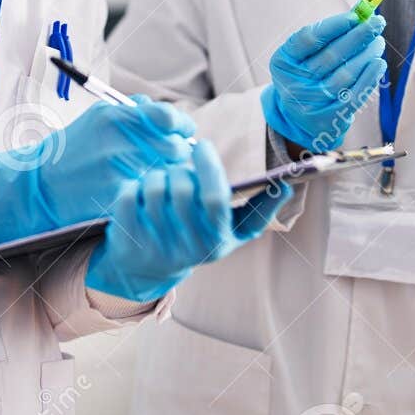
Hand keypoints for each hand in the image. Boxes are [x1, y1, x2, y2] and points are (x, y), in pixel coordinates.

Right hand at [0, 96, 194, 245]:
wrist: (41, 185)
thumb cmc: (74, 150)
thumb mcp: (99, 117)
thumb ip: (135, 112)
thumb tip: (172, 118)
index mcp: (115, 116)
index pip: (168, 117)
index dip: (181, 126)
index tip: (181, 132)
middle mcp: (119, 140)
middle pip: (175, 147)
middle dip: (177, 153)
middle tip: (169, 158)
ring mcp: (118, 169)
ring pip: (168, 172)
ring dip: (167, 175)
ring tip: (153, 175)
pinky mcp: (118, 195)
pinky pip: (152, 192)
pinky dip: (152, 193)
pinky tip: (143, 192)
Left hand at [86, 141, 286, 301]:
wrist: (149, 268)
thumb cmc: (200, 236)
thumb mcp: (232, 230)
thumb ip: (259, 209)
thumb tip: (286, 186)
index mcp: (217, 241)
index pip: (215, 198)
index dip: (208, 166)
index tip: (202, 145)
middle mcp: (188, 248)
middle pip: (182, 190)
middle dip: (180, 168)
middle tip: (180, 166)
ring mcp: (157, 246)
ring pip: (154, 189)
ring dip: (157, 174)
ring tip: (162, 178)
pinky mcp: (128, 239)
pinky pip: (128, 197)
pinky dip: (134, 185)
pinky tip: (141, 191)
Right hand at [260, 12, 386, 151]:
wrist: (301, 116)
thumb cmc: (309, 74)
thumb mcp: (308, 54)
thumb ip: (330, 33)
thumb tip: (361, 11)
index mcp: (283, 62)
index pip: (308, 39)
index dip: (333, 26)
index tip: (356, 15)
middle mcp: (293, 84)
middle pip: (330, 56)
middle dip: (358, 36)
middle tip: (377, 22)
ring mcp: (310, 103)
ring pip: (346, 74)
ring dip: (367, 55)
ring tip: (378, 42)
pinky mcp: (328, 119)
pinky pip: (354, 95)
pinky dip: (369, 77)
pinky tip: (378, 63)